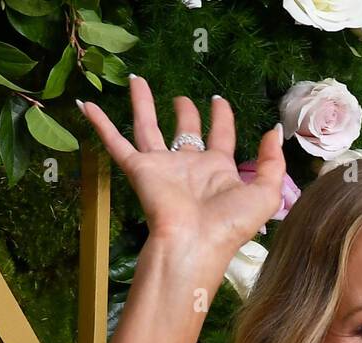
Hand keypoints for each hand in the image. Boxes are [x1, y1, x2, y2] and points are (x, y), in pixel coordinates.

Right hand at [78, 76, 286, 263]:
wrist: (195, 243)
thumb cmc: (230, 224)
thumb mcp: (265, 192)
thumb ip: (271, 162)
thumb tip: (273, 131)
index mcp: (218, 170)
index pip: (220, 136)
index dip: (221, 117)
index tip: (219, 100)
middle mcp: (189, 166)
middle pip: (184, 130)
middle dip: (184, 112)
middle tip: (181, 98)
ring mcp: (162, 167)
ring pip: (148, 127)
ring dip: (142, 104)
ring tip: (137, 80)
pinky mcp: (139, 171)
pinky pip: (116, 143)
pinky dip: (101, 125)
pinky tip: (87, 105)